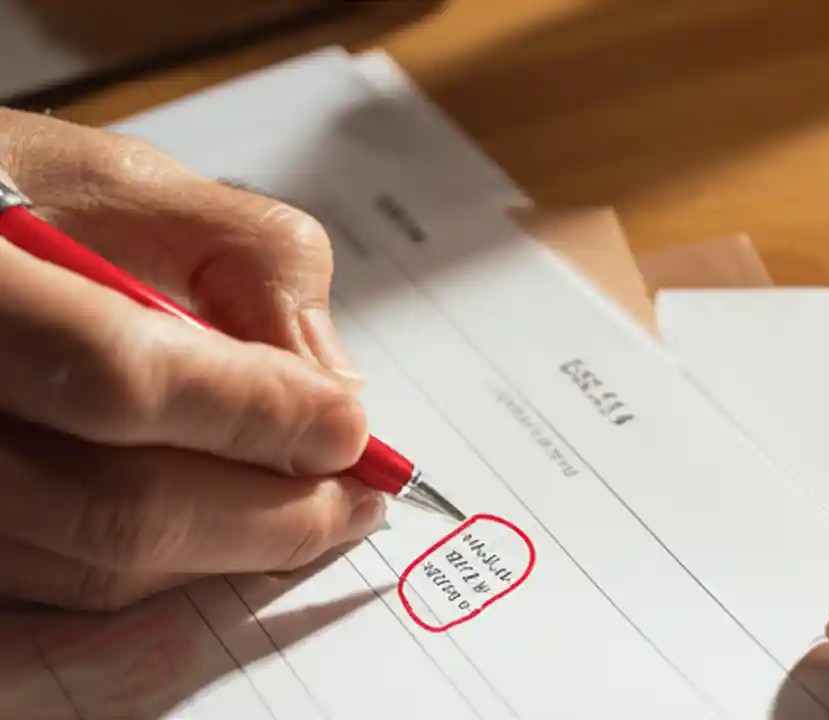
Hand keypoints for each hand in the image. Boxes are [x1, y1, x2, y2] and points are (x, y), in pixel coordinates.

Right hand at [0, 109, 383, 611]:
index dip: (255, 413)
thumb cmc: (6, 197)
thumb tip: (334, 388)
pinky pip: (62, 581)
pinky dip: (165, 562)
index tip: (350, 428)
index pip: (122, 378)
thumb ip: (249, 264)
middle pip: (113, 508)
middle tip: (357, 498)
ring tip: (313, 512)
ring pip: (94, 566)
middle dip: (269, 514)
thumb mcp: (126, 187)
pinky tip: (223, 520)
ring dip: (229, 549)